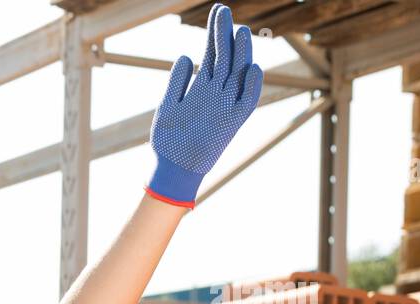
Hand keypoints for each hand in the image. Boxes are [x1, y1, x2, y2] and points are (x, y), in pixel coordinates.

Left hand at [145, 2, 262, 207]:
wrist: (172, 171)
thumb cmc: (168, 142)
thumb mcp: (168, 107)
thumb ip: (177, 83)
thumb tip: (187, 56)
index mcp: (202, 88)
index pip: (212, 52)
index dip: (214, 32)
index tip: (217, 11)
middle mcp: (217, 93)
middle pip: (225, 57)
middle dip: (224, 34)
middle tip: (223, 10)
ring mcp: (226, 106)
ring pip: (237, 74)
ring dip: (240, 54)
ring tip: (240, 31)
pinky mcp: (233, 123)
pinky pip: (247, 102)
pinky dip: (251, 87)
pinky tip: (251, 68)